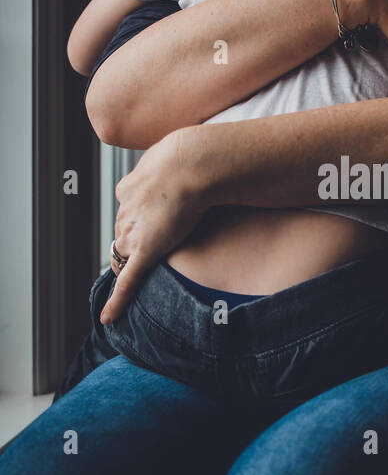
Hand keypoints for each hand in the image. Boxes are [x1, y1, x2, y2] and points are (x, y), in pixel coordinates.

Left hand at [100, 127, 207, 323]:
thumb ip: (176, 167)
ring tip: (132, 285)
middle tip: (145, 255)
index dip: (137, 222)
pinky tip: (108, 318)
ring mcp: (133, 233)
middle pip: (122, 236)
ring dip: (127, 268)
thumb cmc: (191, 157)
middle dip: (131, 246)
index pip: (128, 212)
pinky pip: (128, 282)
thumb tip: (192, 163)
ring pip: (123, 257)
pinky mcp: (144, 252)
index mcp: (130, 189)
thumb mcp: (178, 156)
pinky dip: (117, 302)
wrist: (191, 164)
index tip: (147, 226)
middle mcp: (126, 212)